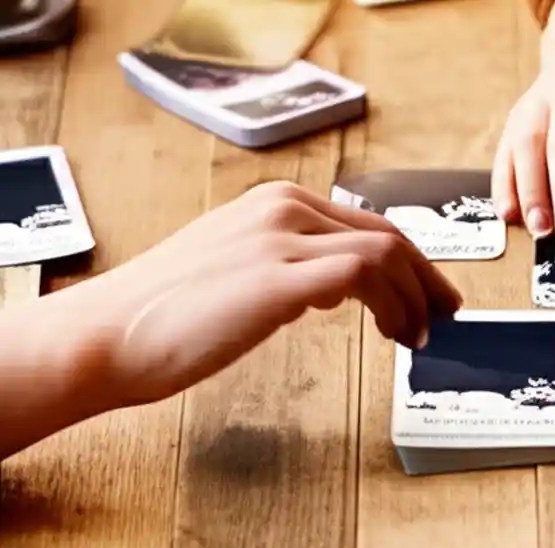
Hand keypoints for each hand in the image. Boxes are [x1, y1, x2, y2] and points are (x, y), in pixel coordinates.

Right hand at [89, 181, 462, 406]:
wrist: (108, 335)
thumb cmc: (160, 317)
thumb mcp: (232, 273)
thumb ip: (279, 267)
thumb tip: (321, 287)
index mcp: (272, 204)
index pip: (363, 225)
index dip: (408, 262)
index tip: (426, 295)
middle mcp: (282, 209)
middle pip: (386, 234)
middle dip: (427, 277)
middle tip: (446, 313)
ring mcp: (281, 239)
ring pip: (385, 252)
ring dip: (415, 296)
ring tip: (419, 336)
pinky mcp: (278, 277)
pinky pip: (365, 275)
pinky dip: (395, 304)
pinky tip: (395, 334)